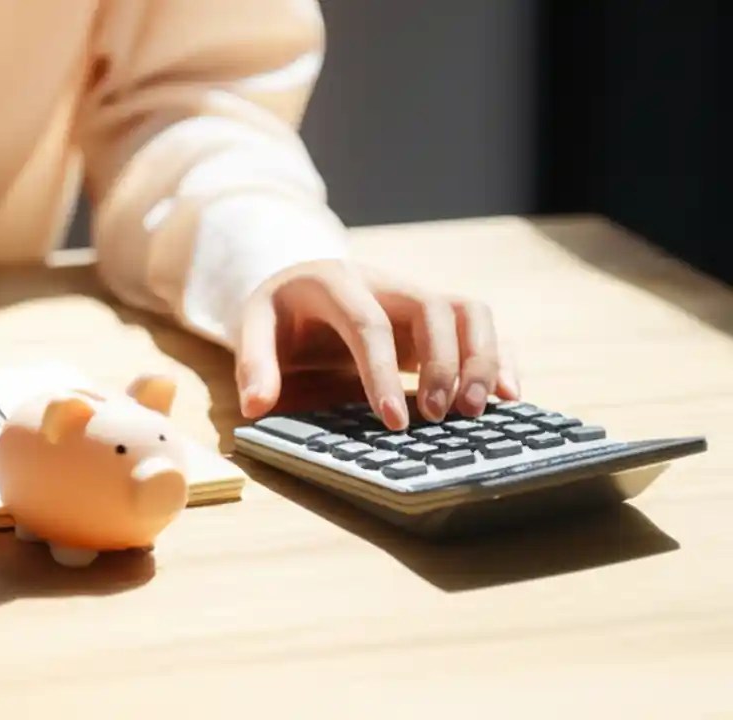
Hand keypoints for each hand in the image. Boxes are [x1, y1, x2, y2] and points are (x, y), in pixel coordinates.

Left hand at [236, 259, 520, 429]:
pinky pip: (482, 329)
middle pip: (433, 308)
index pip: (369, 324)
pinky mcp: (438, 320)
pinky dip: (502, 357)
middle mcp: (386, 284)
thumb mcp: (252, 329)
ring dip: (481, 359)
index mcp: (336, 283)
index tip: (392, 421)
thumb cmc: (280, 315)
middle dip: (442, 364)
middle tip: (437, 417)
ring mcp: (417, 299)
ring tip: (476, 412)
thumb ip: (254, 364)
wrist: (301, 287)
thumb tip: (257, 406)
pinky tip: (509, 397)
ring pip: (469, 312)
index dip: (383, 372)